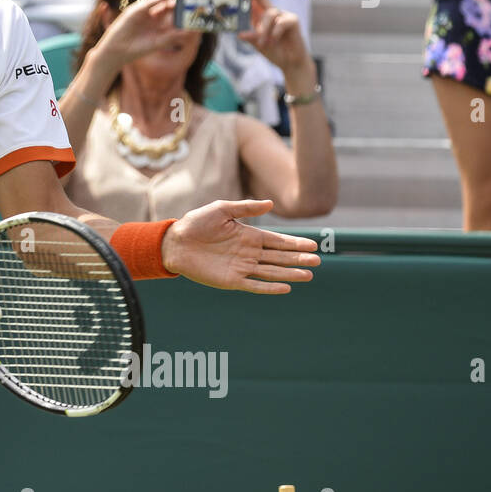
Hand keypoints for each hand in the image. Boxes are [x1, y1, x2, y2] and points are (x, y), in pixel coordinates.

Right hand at [94, 0, 190, 65]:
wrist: (117, 54)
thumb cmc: (136, 49)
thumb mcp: (159, 42)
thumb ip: (174, 36)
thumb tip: (192, 31)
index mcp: (153, 17)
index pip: (168, 4)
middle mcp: (147, 11)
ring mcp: (139, 10)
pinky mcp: (132, 11)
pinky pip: (148, 2)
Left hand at [161, 199, 319, 293]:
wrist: (174, 242)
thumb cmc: (196, 223)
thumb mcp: (221, 209)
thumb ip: (246, 208)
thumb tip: (271, 204)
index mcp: (248, 235)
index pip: (277, 241)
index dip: (294, 243)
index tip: (312, 245)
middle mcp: (248, 252)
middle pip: (278, 257)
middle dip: (297, 259)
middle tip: (317, 261)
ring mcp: (241, 267)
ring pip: (271, 272)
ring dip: (289, 273)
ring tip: (308, 275)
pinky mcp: (231, 280)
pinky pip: (254, 285)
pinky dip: (269, 287)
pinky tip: (285, 287)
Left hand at [237, 0, 312, 77]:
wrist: (289, 62)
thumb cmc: (274, 51)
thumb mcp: (258, 44)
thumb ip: (251, 37)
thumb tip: (240, 34)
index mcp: (260, 17)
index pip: (253, 2)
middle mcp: (271, 13)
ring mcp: (283, 15)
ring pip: (270, 13)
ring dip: (264, 29)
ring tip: (263, 43)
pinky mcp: (293, 20)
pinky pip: (281, 22)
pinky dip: (275, 32)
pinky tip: (274, 41)